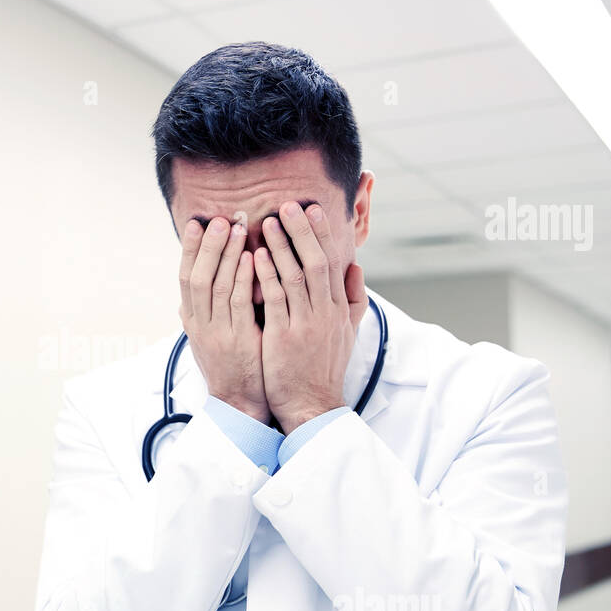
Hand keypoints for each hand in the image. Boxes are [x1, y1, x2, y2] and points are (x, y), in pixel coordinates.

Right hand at [179, 216, 268, 423]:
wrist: (239, 404)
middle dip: (208, 246)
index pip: (185, 278)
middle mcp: (200, 325)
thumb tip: (182, 300)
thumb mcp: (205, 342)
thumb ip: (197, 317)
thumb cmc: (228, 368)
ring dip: (227, 255)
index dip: (191, 250)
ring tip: (238, 228)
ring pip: (218, 286)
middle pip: (198, 277)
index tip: (197, 223)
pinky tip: (253, 258)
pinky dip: (245, 279)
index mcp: (192, 321)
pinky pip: (241, 304)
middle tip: (219, 218)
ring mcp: (219, 333)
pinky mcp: (240, 341)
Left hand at [252, 202, 368, 433]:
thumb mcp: (347, 332)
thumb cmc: (324, 367)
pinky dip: (266, 275)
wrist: (312, 405)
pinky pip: (275, 300)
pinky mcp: (283, 337)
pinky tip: (254, 256)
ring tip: (267, 222)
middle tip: (289, 206)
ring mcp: (305, 324)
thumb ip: (353, 298)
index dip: (322, 234)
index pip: (332, 262)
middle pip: (316, 262)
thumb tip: (355, 266)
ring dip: (280, 246)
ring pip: (294, 276)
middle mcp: (325, 312)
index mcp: (338, 308)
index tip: (312, 210)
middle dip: (302, 232)